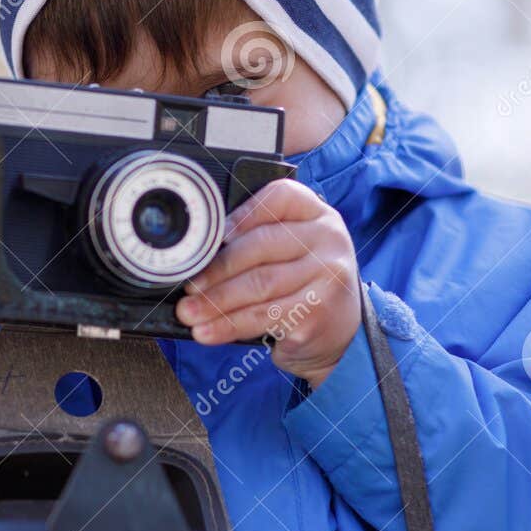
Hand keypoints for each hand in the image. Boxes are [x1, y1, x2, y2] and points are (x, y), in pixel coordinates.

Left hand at [175, 179, 360, 388]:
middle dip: (217, 268)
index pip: (279, 197)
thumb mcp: (295, 251)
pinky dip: (229, 326)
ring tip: (188, 312)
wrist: (342, 332)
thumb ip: (262, 237)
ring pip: (259, 285)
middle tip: (188, 285)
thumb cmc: (305, 284)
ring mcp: (327, 278)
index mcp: (319, 215)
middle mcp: (329, 240)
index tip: (212, 235)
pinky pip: (263, 317)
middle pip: (261, 245)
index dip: (241, 214)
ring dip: (216, 301)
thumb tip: (203, 249)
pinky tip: (208, 331)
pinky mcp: (317, 314)